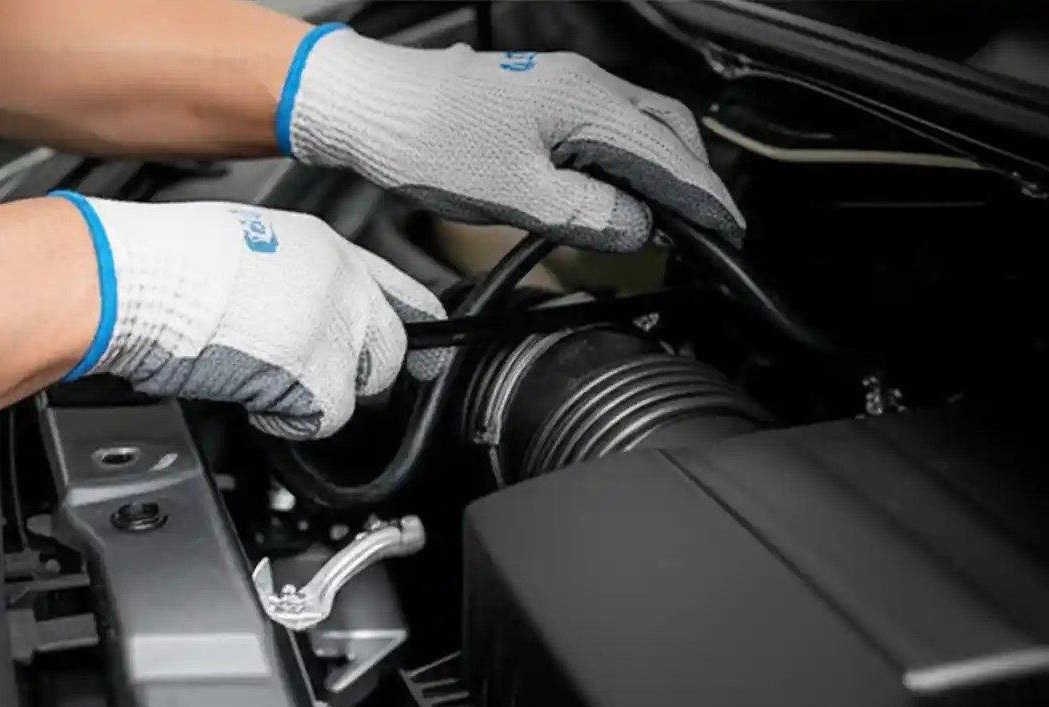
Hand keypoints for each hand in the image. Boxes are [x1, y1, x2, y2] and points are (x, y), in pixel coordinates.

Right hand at [52, 192, 447, 439]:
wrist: (134, 278)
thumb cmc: (165, 264)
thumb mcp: (251, 251)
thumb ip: (297, 283)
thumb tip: (305, 318)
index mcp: (327, 247)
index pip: (403, 293)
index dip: (412, 329)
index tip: (421, 352)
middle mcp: (341, 282)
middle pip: (393, 350)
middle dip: (358, 376)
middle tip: (307, 382)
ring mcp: (332, 326)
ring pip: (360, 389)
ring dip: (316, 399)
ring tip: (263, 381)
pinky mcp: (314, 369)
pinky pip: (325, 418)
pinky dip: (290, 421)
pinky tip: (253, 400)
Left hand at [277, 24, 743, 251]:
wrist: (367, 104)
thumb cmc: (426, 138)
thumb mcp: (513, 194)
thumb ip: (586, 215)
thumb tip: (637, 229)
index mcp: (585, 103)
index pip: (667, 155)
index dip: (704, 199)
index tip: (729, 231)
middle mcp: (582, 84)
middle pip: (665, 129)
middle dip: (692, 179)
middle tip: (706, 227)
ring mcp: (559, 86)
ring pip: (635, 125)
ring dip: (658, 169)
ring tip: (666, 215)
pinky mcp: (536, 98)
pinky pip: (602, 126)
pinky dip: (623, 159)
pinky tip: (612, 188)